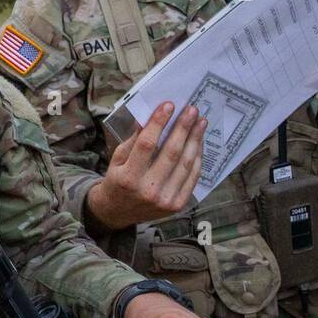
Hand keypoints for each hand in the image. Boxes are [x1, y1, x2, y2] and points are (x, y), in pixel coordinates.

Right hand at [85, 101, 207, 232]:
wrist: (118, 212)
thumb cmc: (117, 180)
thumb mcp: (117, 159)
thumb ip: (134, 140)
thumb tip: (151, 117)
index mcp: (128, 178)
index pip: (146, 145)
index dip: (158, 123)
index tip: (168, 105)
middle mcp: (148, 190)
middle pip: (171, 153)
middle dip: (183, 128)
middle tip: (191, 110)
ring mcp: (165, 200)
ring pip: (185, 164)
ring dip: (195, 140)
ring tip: (200, 122)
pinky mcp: (178, 205)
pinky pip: (192, 176)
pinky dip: (197, 157)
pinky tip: (198, 142)